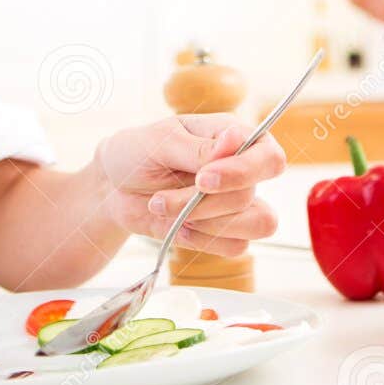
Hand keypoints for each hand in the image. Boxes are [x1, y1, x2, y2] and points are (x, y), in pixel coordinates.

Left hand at [96, 113, 286, 256]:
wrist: (113, 189)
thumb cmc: (136, 154)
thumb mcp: (160, 142)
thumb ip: (199, 148)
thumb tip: (236, 140)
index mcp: (233, 137)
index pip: (270, 157)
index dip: (243, 172)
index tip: (203, 179)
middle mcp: (241, 170)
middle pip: (252, 196)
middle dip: (203, 203)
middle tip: (162, 198)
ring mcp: (235, 203)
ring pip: (254, 225)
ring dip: (203, 223)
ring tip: (166, 209)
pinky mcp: (223, 231)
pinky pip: (236, 247)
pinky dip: (202, 240)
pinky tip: (176, 227)